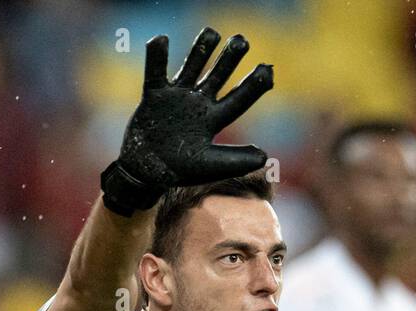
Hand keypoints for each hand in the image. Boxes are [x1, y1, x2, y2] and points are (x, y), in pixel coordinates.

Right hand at [101, 27, 273, 215]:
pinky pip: (155, 72)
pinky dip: (156, 57)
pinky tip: (161, 40)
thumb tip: (265, 156)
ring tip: (212, 33)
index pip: (238, 98)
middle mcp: (199, 103)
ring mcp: (177, 97)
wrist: (147, 173)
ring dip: (201, 50)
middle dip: (229, 58)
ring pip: (192, 66)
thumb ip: (235, 161)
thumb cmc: (180, 170)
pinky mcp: (154, 95)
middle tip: (242, 41)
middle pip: (218, 75)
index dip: (254, 86)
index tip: (268, 70)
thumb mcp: (209, 166)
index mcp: (214, 119)